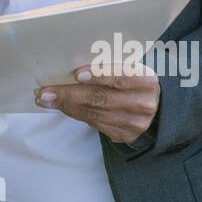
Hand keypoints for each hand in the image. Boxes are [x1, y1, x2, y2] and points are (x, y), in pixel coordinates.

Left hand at [34, 63, 160, 145]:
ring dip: (66, 106)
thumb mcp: (130, 68)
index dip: (98, 74)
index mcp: (146, 80)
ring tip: (45, 99)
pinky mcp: (125, 135)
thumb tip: (71, 67)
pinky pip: (95, 124)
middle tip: (45, 92)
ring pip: (95, 114)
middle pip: (102, 98)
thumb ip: (109, 66)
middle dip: (69, 94)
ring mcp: (135, 123)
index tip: (75, 74)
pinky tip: (61, 107)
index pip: (121, 76)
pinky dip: (75, 114)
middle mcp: (143, 103)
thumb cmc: (133, 80)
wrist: (157, 107)